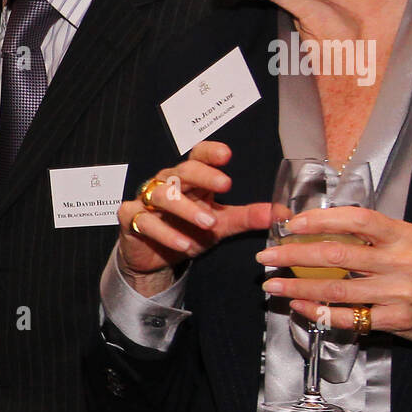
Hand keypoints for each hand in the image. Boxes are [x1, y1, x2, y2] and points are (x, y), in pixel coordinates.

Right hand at [118, 142, 272, 294]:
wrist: (155, 258)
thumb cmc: (186, 231)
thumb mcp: (221, 225)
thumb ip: (247, 217)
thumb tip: (280, 213)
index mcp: (189, 179)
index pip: (198, 157)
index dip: (210, 153)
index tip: (227, 155)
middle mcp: (167, 183)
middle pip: (181, 171)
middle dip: (202, 175)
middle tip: (225, 185)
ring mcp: (146, 200)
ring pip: (162, 195)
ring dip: (186, 208)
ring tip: (209, 223)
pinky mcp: (131, 219)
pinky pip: (145, 221)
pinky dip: (164, 232)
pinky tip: (184, 243)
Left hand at [256, 207, 411, 351]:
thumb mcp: (411, 241)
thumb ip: (373, 235)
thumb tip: (323, 226)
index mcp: (403, 236)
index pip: (355, 220)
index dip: (319, 220)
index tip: (291, 224)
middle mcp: (400, 262)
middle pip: (336, 255)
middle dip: (294, 255)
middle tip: (267, 256)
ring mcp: (397, 292)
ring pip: (336, 289)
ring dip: (297, 287)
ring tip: (272, 286)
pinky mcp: (394, 320)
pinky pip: (348, 317)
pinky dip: (318, 311)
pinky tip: (300, 306)